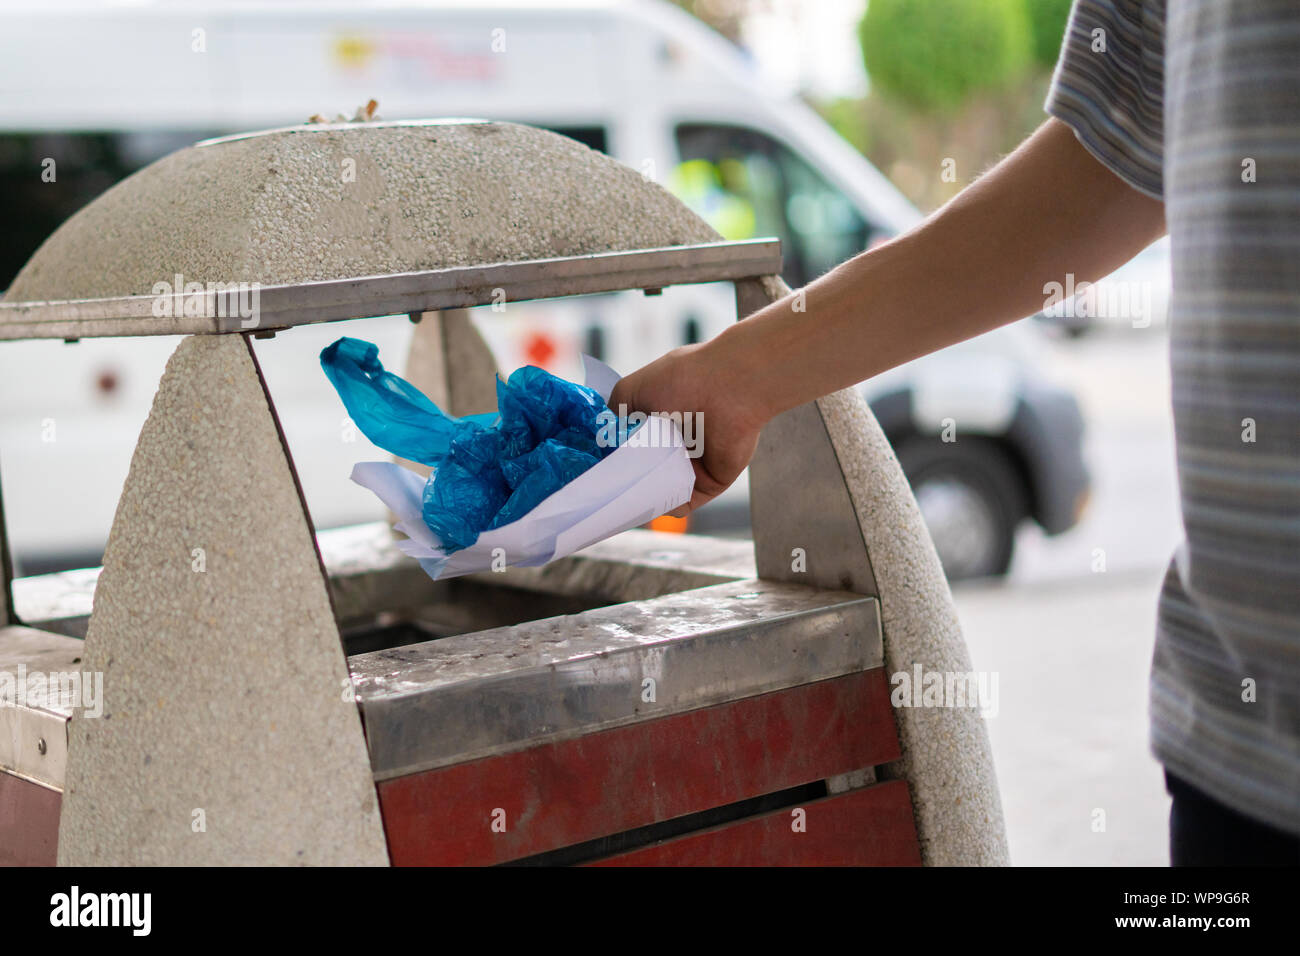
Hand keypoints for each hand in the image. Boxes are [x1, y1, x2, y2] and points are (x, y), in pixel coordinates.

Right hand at [608, 340, 769, 515]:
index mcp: (663, 418)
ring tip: (622, 499)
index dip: (615, 457)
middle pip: (646, 470)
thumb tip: (602, 440)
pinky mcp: (711, 482)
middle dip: (627, 480)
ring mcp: (695, 463)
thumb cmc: (682, 380)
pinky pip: (684, 501)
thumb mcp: (633, 390)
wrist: (727, 389)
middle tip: (604, 489)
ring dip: (644, 495)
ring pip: (663, 489)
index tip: (595, 470)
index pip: (634, 446)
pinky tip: (650, 503)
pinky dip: (667, 505)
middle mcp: (679, 441)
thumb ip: (614, 414)